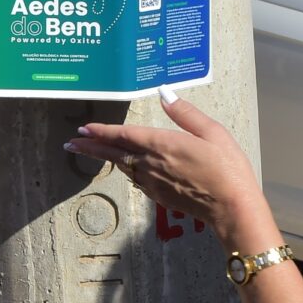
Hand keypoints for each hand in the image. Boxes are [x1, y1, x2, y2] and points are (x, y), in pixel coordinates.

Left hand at [63, 92, 268, 238]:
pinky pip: (136, 178)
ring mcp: (153, 182)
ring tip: (90, 151)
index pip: (123, 135)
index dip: (101, 131)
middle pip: (114, 153)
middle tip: (71, 143)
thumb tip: (165, 93)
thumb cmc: (227, 168)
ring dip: (105, 158)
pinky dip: (125, 169)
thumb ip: (185, 113)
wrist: (232, 208)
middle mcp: (151, 164)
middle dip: (90, 147)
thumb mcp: (212, 132)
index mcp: (162, 144)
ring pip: (122, 166)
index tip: (83, 128)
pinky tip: (124, 167)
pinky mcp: (159, 196)